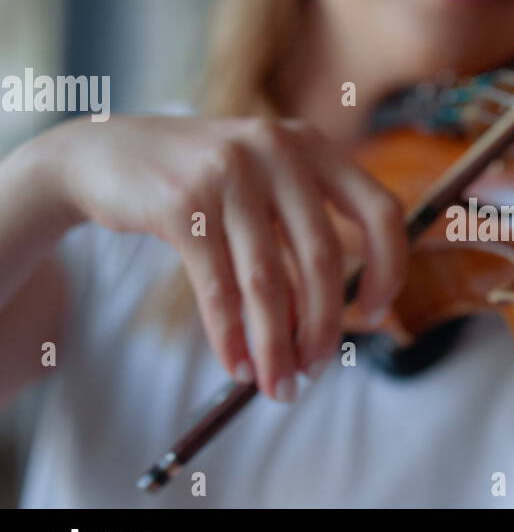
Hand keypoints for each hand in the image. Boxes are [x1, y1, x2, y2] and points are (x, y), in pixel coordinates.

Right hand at [39, 116, 406, 401]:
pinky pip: (218, 289)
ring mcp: (229, 173)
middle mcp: (278, 150)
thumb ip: (300, 233)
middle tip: (315, 371)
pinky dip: (230, 337)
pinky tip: (238, 365)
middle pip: (322, 258)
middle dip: (323, 327)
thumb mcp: (263, 185)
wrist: (106, 154)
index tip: (374, 313)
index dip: (388, 268)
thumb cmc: (202, 183)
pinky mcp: (182, 203)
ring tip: (279, 385)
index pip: (380, 210)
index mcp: (313, 147)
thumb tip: (327, 323)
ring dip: (276, 346)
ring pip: (267, 282)